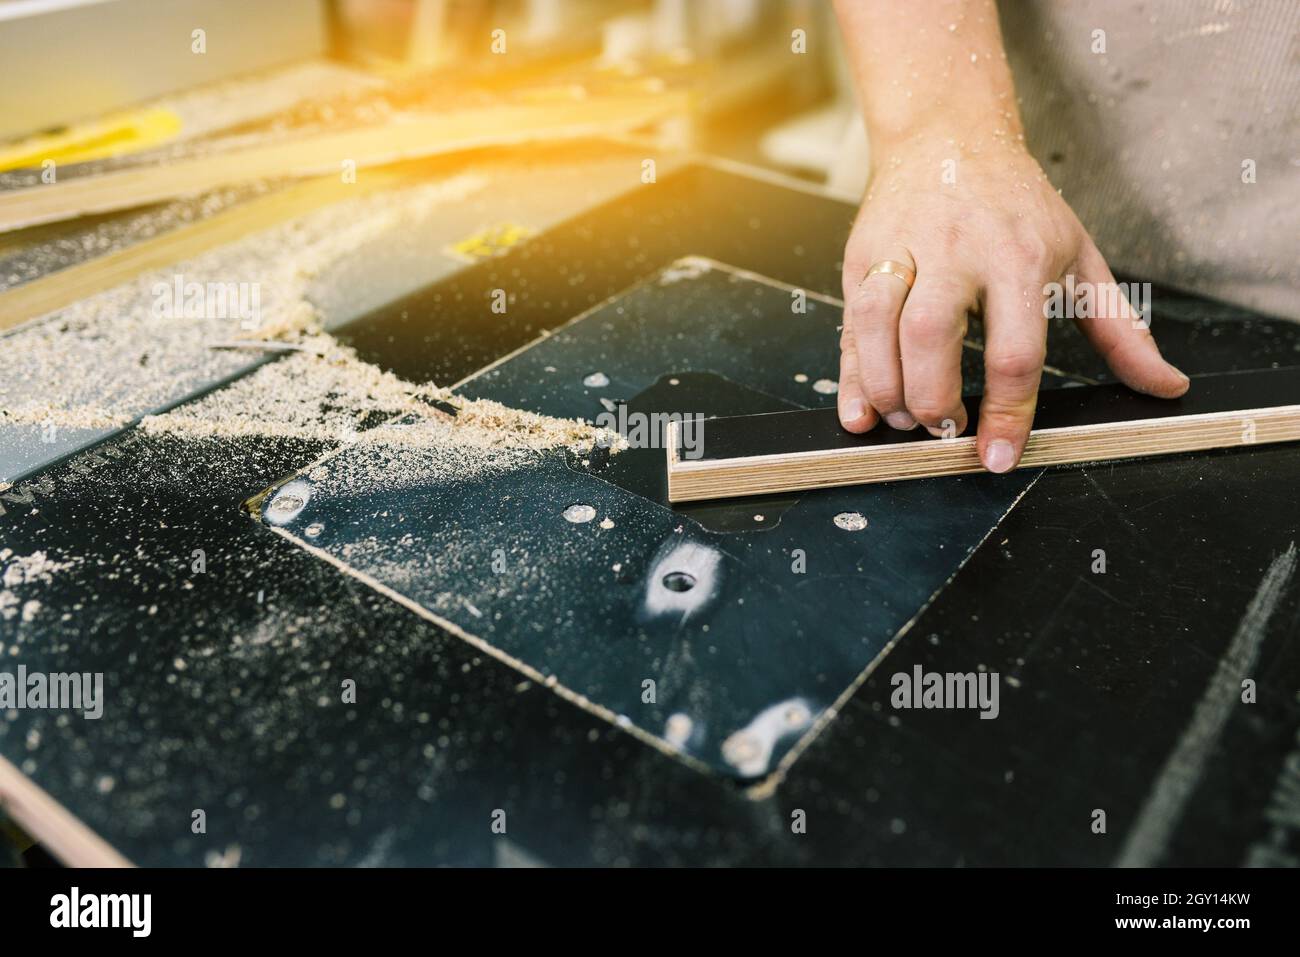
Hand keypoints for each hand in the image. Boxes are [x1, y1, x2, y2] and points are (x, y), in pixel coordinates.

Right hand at [837, 137, 1188, 472]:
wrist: (948, 133)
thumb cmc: (1018, 205)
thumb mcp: (1078, 256)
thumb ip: (1119, 329)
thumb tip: (1165, 385)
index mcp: (1019, 257)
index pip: (1014, 350)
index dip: (1006, 413)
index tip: (997, 456)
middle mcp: (958, 250)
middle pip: (933, 335)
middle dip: (933, 400)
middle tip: (944, 429)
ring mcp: (903, 248)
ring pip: (877, 324)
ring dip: (886, 386)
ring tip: (904, 420)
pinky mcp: (862, 254)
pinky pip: (850, 321)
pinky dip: (850, 373)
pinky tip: (859, 410)